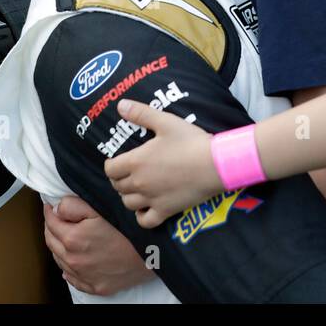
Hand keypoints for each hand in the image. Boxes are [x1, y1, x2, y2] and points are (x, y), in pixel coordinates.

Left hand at [43, 196, 154, 295]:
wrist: (151, 254)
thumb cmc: (128, 229)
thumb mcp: (100, 209)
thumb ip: (74, 206)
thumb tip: (56, 208)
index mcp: (72, 239)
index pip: (51, 222)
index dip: (50, 211)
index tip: (51, 206)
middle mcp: (73, 260)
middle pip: (51, 242)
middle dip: (51, 228)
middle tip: (56, 218)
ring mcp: (83, 276)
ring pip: (59, 260)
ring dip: (58, 246)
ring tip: (66, 236)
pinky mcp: (95, 287)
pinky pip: (73, 279)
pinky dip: (69, 269)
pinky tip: (73, 261)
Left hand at [103, 100, 225, 227]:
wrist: (215, 165)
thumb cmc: (190, 141)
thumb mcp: (165, 122)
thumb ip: (141, 113)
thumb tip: (120, 104)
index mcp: (136, 161)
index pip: (110, 169)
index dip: (111, 165)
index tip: (118, 161)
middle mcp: (139, 183)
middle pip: (117, 186)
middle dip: (119, 179)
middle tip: (128, 173)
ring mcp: (152, 199)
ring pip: (128, 203)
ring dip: (128, 196)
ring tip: (136, 188)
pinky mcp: (166, 211)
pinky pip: (145, 221)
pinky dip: (141, 216)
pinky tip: (146, 208)